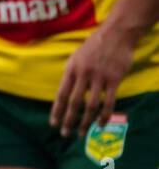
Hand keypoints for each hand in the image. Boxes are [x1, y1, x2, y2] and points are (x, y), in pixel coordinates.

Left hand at [50, 24, 135, 138]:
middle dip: (68, 120)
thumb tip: (66, 92)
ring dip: (85, 122)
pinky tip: (100, 125)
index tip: (53, 123)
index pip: (60, 94)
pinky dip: (104, 116)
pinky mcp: (114, 80)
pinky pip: (108, 102)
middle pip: (73, 103)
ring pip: (90, 105)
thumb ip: (72, 75)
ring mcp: (99, 77)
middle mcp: (83, 75)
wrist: (116, 34)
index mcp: (71, 69)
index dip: (56, 111)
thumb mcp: (76, 57)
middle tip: (64, 134)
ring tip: (81, 133)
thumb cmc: (94, 46)